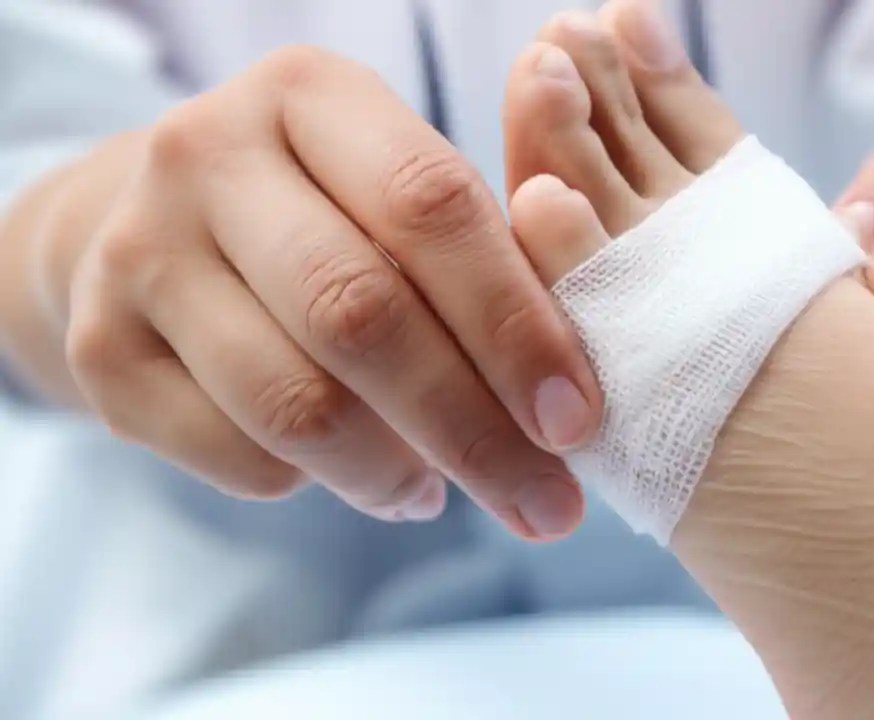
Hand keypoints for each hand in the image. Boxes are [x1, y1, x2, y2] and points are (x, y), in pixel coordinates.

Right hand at [43, 47, 599, 538]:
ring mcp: (138, 251)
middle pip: (361, 313)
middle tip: (547, 503)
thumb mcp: (393, 192)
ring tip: (448, 490)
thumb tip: (568, 404)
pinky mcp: (101, 348)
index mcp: (310, 94)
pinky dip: (324, 486)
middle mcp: (207, 154)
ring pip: (296, 402)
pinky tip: (371, 477)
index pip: (432, 205)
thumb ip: (482, 259)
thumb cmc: (324, 216)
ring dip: (398, 473)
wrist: (153, 230)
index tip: (577, 418)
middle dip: (474, 428)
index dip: (516, 324)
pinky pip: (239, 454)